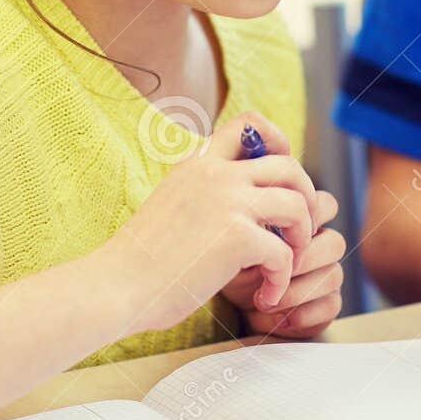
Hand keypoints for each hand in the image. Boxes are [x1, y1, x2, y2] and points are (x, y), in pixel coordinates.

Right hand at [109, 111, 316, 332]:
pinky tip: (266, 296)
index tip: (280, 180)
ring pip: (297, 205)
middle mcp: (216, 174)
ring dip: (302, 239)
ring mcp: (229, 202)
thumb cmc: (141, 260)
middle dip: (305, 198)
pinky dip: (282, 279)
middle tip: (298, 232)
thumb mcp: (173, 204)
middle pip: (289, 165)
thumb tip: (244, 204)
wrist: (114, 286)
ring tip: (287, 265)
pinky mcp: (237, 237)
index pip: (250, 123)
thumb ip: (206, 194)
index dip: (279, 144)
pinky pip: (285, 252)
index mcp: (198, 163)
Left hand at [222, 191, 344, 338]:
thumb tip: (260, 227)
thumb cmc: (236, 266)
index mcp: (306, 221)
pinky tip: (277, 319)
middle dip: (302, 258)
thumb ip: (255, 227)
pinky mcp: (327, 305)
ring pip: (334, 275)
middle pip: (336, 243)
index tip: (275, 230)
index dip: (308, 216)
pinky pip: (331, 306)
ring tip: (263, 302)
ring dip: (296, 291)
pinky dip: (302, 314)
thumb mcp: (236, 243)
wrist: (236, 304)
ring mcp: (328, 275)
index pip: (326, 206)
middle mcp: (323, 246)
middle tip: (268, 271)